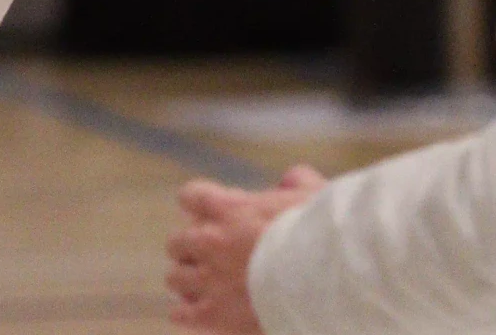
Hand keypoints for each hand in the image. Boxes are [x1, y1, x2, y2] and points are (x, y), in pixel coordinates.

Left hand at [167, 165, 325, 332]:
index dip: (198, 205)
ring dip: (187, 280)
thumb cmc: (319, 234)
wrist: (321, 280)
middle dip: (190, 247)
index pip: (190, 196)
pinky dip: (187, 313)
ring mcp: (208, 280)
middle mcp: (210, 242)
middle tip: (210, 254)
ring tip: (204, 286)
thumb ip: (296, 181)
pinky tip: (200, 313)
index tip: (212, 213)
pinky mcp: (213, 315)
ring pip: (174, 278)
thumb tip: (289, 180)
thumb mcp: (312, 194)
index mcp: (229, 209)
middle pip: (177, 242)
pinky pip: (181, 314)